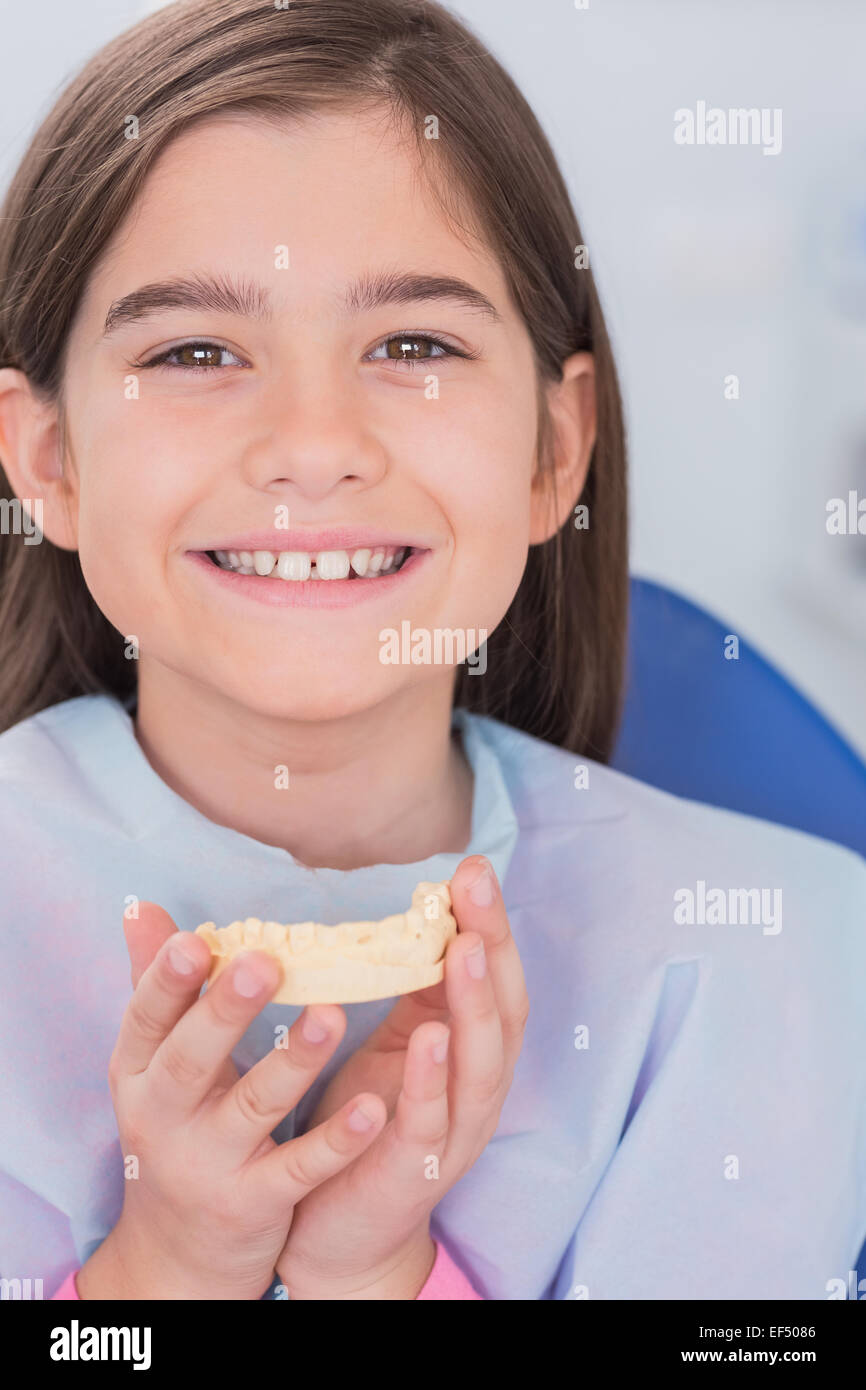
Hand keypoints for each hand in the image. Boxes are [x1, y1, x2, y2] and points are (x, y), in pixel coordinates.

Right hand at [77, 904, 386, 1299]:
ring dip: (293, 1062)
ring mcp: (209, 1164)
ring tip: (333, 1016)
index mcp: (140, 1072)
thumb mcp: (156, 1064)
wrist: (179, 1253)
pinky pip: (299, 1168)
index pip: (145, 1020)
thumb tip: (141, 907)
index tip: (195, 940)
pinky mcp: (256, 1204)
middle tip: (263, 963)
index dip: (165, 982)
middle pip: (190, 1060)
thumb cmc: (179, 1126)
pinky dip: (335, 1142)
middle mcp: (164, 1118)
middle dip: (224, 1012)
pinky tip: (373, 1109)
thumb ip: (156, 986)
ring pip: (253, 1108)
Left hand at [276, 855, 528, 1298]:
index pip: (496, 977)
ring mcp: (455, 1131)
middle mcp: (478, 1087)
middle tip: (475, 886)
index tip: (473, 866)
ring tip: (467, 950)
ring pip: (482, 1065)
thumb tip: (421, 911)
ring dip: (478, 1005)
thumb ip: (414, 989)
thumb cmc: (370, 1120)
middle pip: (504, 1011)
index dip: (490, 923)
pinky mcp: (417, 1170)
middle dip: (494, 945)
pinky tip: (429, 1039)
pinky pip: (431, 1122)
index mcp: (471, 1050)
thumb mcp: (396, 1043)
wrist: (343, 1229)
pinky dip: (433, 1080)